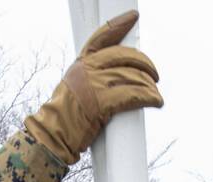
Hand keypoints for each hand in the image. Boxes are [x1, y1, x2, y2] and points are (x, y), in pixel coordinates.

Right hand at [23, 10, 162, 164]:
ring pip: (133, 76)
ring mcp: (95, 84)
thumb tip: (119, 73)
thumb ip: (94, 75)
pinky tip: (156, 101)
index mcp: (83, 62)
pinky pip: (134, 95)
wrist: (55, 132)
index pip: (103, 35)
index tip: (134, 16)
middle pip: (126, 56)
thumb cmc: (68, 114)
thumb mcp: (76, 85)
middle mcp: (89, 69)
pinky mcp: (103, 102)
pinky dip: (149, 98)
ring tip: (156, 94)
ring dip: (150, 86)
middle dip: (146, 63)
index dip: (120, 24)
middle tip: (155, 75)